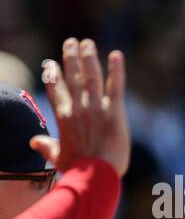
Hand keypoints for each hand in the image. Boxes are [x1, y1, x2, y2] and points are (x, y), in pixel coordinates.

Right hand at [30, 38, 129, 176]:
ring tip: (88, 43)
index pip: (55, 89)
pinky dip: (116, 70)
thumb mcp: (58, 157)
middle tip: (71, 43)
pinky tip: (116, 55)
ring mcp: (96, 109)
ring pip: (91, 77)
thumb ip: (46, 146)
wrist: (96, 175)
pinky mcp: (115, 113)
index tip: (51, 64)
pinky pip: (116, 87)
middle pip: (72, 77)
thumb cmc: (77, 169)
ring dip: (89, 58)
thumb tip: (34, 142)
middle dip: (70, 58)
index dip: (53, 75)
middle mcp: (78, 108)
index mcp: (63, 117)